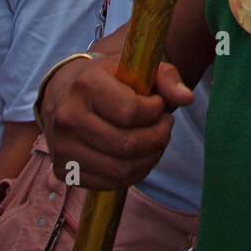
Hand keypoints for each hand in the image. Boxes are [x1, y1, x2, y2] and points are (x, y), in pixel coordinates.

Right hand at [41, 55, 192, 191]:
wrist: (64, 94)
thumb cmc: (108, 80)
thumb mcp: (136, 67)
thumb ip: (166, 77)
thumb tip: (187, 98)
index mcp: (86, 85)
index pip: (131, 112)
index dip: (156, 111)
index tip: (158, 104)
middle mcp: (69, 117)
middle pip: (128, 144)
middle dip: (158, 138)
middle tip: (165, 126)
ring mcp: (62, 148)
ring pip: (121, 169)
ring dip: (149, 159)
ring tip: (155, 141)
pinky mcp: (63, 170)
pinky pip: (108, 183)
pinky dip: (133, 174)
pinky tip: (139, 157)